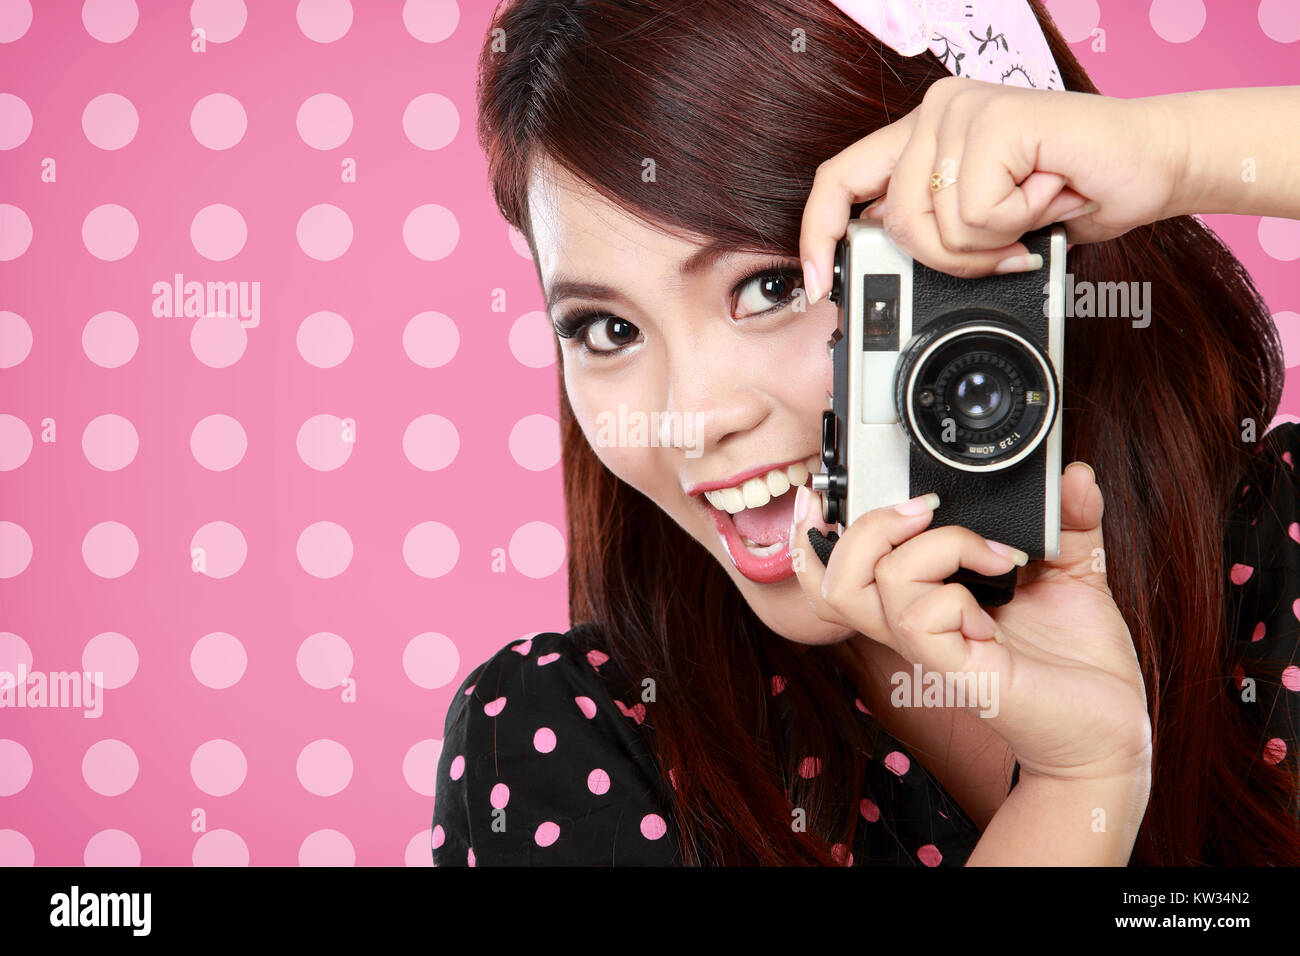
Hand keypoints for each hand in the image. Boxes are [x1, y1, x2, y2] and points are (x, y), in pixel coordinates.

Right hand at [788, 462, 1151, 781]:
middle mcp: (914, 622)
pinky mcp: (954, 670)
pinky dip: (955, 598)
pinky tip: (993, 613)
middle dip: (870, 523)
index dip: (811, 533)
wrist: (1111, 723)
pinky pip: (917, 619)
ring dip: (931, 548)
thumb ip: (1070, 517)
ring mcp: (930, 648)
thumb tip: (1074, 475)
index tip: (827, 496)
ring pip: (869, 585)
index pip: (835, 569)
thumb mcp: (1074, 568)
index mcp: (923, 596)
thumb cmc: (1079, 659)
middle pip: (832, 575)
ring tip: (988, 555)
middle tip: (929, 511)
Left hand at [798, 75, 1187, 288]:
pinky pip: (977, 214)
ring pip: (935, 226)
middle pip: (894, 225)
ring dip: (992, 242)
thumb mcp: (986, 226)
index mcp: (921, 136)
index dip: (818, 235)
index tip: (818, 286)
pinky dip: (1021, 222)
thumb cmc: (1074, 195)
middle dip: (950, 260)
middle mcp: (932, 113)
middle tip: (1005, 247)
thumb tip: (887, 270)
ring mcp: (959, 109)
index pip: (839, 181)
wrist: (1153, 166)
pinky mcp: (992, 119)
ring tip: (1034, 211)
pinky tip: (1051, 191)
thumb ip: (935, 232)